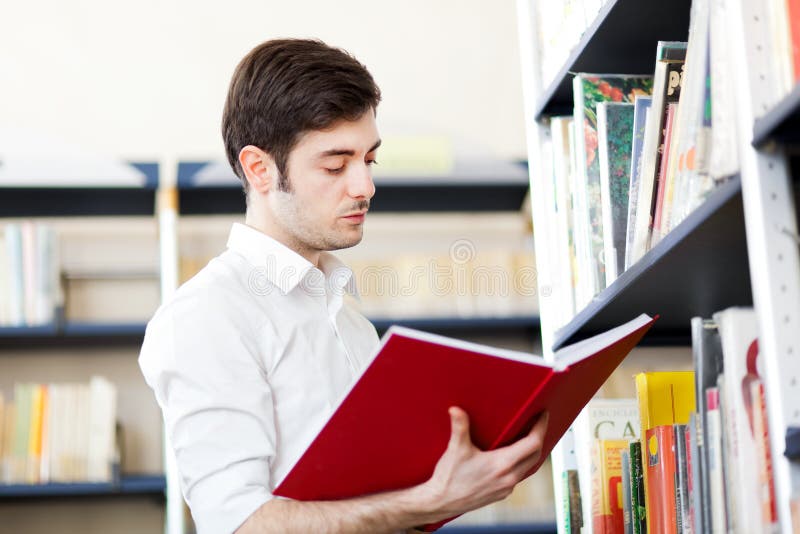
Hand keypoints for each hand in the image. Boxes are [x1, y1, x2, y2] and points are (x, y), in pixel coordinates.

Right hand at [416, 407, 548, 521]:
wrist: (442, 502)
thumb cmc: (449, 478)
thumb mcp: (456, 449)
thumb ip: (459, 427)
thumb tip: (456, 409)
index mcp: (502, 464)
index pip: (533, 443)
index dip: (541, 427)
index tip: (543, 415)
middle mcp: (509, 477)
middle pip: (535, 455)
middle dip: (539, 437)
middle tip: (537, 422)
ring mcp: (506, 487)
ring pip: (528, 467)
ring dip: (530, 452)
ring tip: (527, 437)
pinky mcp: (501, 494)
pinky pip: (518, 476)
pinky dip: (520, 464)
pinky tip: (512, 457)